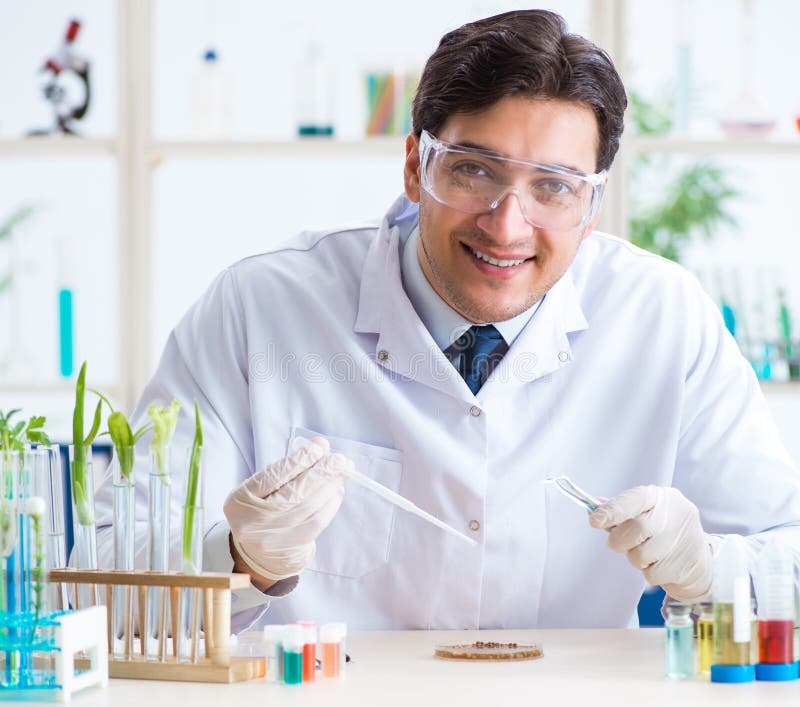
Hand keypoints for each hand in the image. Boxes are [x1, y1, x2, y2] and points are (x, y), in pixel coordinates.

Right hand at [223, 436, 350, 581]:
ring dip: (330, 486)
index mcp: (240, 500)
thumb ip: (287, 466)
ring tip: (343, 472)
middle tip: (339, 459)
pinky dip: (331, 503)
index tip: (318, 447)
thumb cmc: (261, 509)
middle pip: (293, 493)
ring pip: (310, 508)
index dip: (298, 461)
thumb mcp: (261, 487)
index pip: (272, 476)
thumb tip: (320, 445)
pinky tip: (337, 490)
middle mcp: (254, 521)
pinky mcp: (292, 548)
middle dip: (321, 473)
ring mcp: (273, 538)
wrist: (257, 553)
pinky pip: (318, 522)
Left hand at [589, 485, 713, 601]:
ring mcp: (685, 539)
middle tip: (615, 543)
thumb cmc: (662, 531)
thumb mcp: (644, 513)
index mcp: (661, 497)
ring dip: (634, 558)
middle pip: (637, 528)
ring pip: (641, 555)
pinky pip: (652, 574)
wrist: (697, 557)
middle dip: (619, 540)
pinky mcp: (688, 564)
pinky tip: (660, 564)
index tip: (594, 520)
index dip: (612, 510)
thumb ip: (620, 511)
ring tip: (645, 552)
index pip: (634, 499)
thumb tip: (594, 510)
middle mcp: (676, 514)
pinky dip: (649, 572)